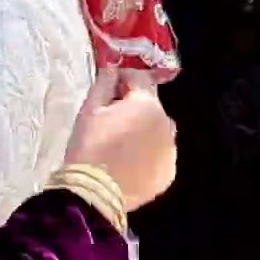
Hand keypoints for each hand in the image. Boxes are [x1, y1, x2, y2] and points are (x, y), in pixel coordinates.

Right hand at [65, 68, 176, 212]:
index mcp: (147, 105)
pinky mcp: (168, 174)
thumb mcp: (89, 111)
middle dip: (134, 107)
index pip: (140, 79)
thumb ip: (104, 84)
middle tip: (110, 119)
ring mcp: (170, 151)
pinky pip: (159, 156)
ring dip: (144, 131)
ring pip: (158, 132)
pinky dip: (148, 155)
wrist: (94, 192)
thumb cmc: (89, 146)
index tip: (109, 86)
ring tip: (120, 143)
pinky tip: (128, 162)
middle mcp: (166, 124)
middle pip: (151, 107)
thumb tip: (112, 67)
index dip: (123, 79)